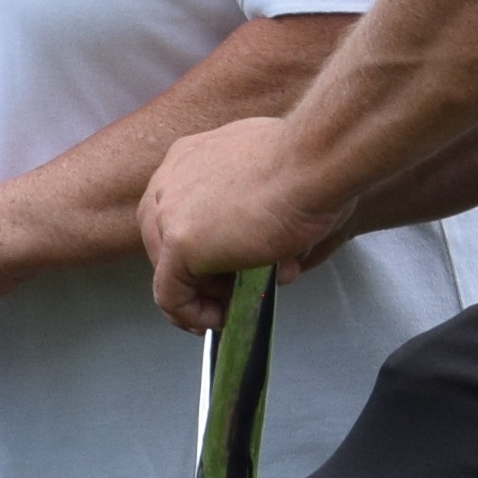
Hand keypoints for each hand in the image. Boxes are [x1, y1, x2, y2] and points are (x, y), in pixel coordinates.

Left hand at [139, 116, 347, 332]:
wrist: (315, 161)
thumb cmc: (311, 164)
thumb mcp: (270, 179)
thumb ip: (252, 207)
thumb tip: (267, 246)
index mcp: (188, 158)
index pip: (174, 212)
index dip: (198, 246)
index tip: (220, 267)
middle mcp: (170, 181)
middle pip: (162, 241)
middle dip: (199, 272)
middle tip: (233, 289)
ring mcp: (171, 213)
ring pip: (169, 270)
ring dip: (206, 294)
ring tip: (247, 296)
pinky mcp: (180, 245)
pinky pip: (170, 295)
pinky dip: (192, 315)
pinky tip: (219, 319)